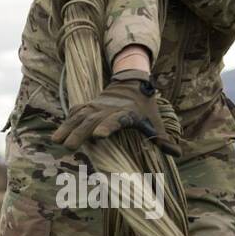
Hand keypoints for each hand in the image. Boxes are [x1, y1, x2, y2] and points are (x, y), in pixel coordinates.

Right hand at [51, 70, 180, 155]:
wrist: (133, 82)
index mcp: (125, 114)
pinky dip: (67, 121)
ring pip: (79, 116)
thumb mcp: (155, 122)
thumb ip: (163, 139)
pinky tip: (58, 133)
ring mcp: (96, 106)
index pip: (115, 121)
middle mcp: (108, 109)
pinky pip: (76, 111)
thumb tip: (177, 153)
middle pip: (91, 120)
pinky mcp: (89, 104)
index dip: (107, 127)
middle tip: (69, 147)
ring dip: (68, 128)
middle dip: (80, 133)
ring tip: (57, 141)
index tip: (99, 136)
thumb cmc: (145, 107)